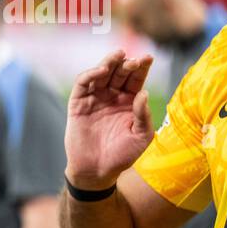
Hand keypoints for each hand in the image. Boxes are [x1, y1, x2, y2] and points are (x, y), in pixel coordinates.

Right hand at [64, 51, 154, 188]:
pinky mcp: (78, 104)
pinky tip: (100, 71)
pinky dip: (90, 75)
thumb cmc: (123, 155)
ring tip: (117, 56)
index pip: (136, 79)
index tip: (149, 58)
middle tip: (132, 60)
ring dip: (108, 63)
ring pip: (101, 74)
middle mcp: (112, 97)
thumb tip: (143, 93)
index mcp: (129, 102)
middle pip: (119, 72)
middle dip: (126, 63)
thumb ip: (143, 115)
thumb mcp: (141, 136)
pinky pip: (83, 85)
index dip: (142, 67)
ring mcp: (94, 99)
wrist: (97, 171)